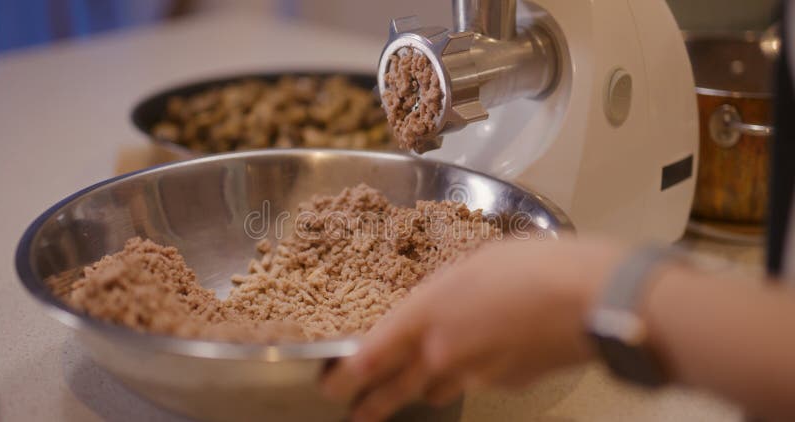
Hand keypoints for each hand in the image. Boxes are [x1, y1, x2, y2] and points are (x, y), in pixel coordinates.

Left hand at [321, 237, 625, 421]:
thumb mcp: (475, 263)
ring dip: (423, 387)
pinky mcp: (506, 384)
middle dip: (372, 403)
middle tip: (357, 413)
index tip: (332, 384)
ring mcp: (476, 374)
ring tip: (419, 383)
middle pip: (395, 390)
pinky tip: (486, 355)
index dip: (346, 374)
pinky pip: (476, 383)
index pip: (371, 355)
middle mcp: (443, 352)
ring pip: (435, 390)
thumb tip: (439, 309)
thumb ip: (446, 292)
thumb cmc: (535, 267)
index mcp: (428, 313)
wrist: (592, 299)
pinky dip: (472, 375)